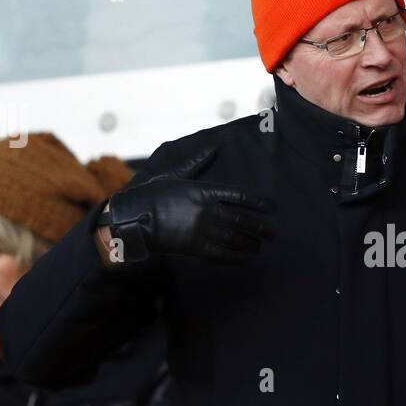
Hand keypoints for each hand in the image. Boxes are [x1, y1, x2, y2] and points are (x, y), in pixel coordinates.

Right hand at [98, 147, 273, 263]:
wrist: (133, 218)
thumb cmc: (152, 194)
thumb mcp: (175, 175)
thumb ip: (196, 163)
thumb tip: (213, 147)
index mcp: (204, 191)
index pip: (240, 196)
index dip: (258, 202)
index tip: (272, 208)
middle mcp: (208, 211)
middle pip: (242, 221)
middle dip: (260, 228)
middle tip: (273, 233)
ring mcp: (202, 230)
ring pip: (235, 238)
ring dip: (251, 243)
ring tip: (261, 245)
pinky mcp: (194, 248)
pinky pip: (222, 254)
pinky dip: (236, 257)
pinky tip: (246, 259)